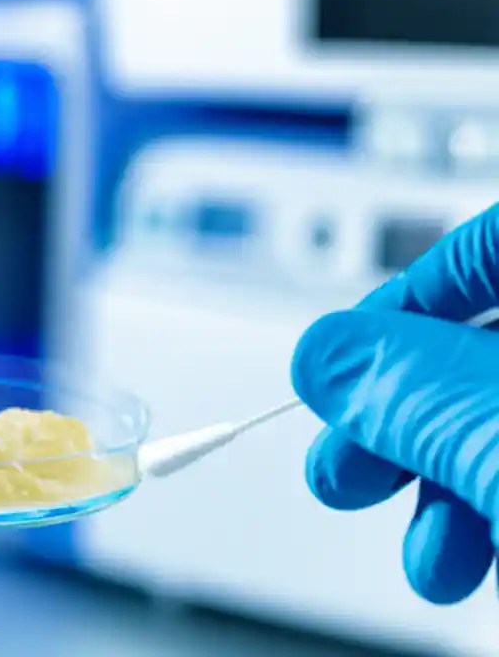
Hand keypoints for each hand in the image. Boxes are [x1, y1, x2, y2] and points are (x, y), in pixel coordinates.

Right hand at [292, 204, 498, 604]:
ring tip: (429, 559)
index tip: (338, 370)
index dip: (397, 308)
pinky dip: (498, 508)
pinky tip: (476, 558)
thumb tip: (323, 358)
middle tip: (350, 473)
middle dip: (402, 422)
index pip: (483, 245)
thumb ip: (412, 390)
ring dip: (446, 490)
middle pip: (485, 347)